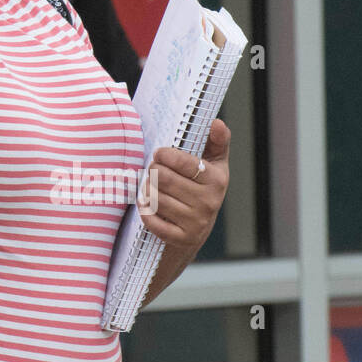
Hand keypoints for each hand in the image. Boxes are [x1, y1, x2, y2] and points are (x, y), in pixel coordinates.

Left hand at [138, 119, 230, 254]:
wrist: (195, 230)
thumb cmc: (201, 187)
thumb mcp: (213, 163)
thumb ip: (216, 140)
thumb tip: (216, 123)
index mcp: (217, 180)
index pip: (182, 161)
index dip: (164, 154)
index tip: (159, 154)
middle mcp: (209, 202)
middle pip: (163, 178)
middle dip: (152, 171)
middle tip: (152, 170)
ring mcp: (196, 222)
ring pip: (155, 197)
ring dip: (146, 189)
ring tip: (150, 186)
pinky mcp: (181, 238)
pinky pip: (152, 220)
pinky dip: (144, 210)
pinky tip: (147, 204)